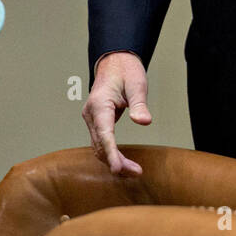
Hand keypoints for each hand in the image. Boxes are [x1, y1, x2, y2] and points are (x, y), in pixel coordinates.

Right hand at [81, 51, 151, 175]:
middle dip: (116, 162)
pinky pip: (101, 142)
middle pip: (100, 145)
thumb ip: (139, 104)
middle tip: (136, 173)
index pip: (105, 134)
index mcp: (100, 105)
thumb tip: (144, 122)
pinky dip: (110, 153)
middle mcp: (91, 114)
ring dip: (113, 160)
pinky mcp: (96, 122)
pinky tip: (122, 162)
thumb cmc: (126, 71)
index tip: (118, 169)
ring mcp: (92, 119)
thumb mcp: (137, 85)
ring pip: (98, 146)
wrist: (115, 62)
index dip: (111, 153)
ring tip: (133, 171)